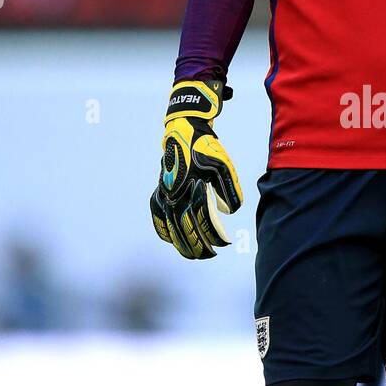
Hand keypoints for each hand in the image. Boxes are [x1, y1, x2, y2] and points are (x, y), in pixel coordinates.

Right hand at [150, 79, 242, 258]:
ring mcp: (165, 191)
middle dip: (196, 244)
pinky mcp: (160, 189)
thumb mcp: (223, 164)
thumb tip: (229, 211)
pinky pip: (157, 213)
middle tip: (208, 255)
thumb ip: (228, 188)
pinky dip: (161, 227)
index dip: (212, 233)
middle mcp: (175, 191)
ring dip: (180, 241)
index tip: (223, 244)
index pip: (202, 217)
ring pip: (169, 223)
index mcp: (191, 184)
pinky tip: (168, 239)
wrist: (184, 130)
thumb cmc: (206, 147)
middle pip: (184, 226)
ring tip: (190, 254)